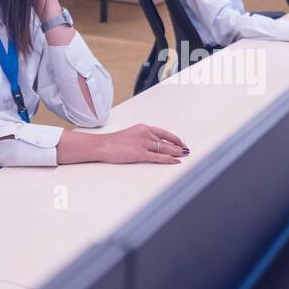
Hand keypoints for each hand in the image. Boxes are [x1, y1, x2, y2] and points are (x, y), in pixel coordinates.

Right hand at [58, 124, 188, 164]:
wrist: (102, 145)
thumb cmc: (114, 142)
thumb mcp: (131, 135)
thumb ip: (142, 138)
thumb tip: (153, 145)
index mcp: (143, 128)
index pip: (163, 132)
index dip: (174, 138)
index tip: (181, 143)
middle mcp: (145, 134)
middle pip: (166, 141)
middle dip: (178, 147)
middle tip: (186, 151)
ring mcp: (143, 143)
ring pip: (164, 149)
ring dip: (176, 152)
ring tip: (184, 156)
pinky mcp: (139, 153)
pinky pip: (158, 157)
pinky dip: (168, 159)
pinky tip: (175, 161)